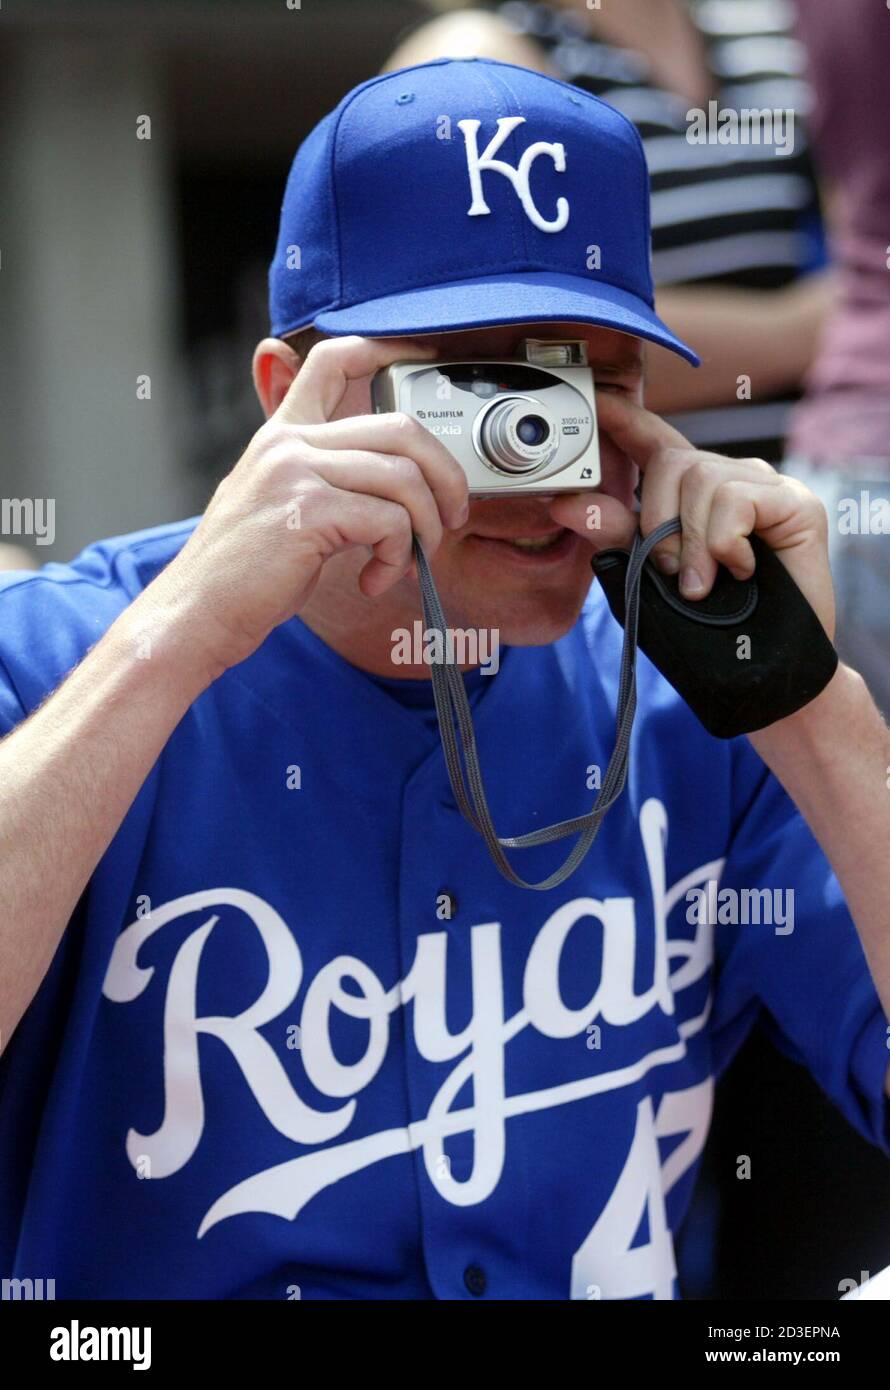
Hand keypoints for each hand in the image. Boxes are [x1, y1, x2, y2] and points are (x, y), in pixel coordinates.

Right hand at [159, 335, 468, 674]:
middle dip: (444, 475)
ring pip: (404, 478)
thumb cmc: (244, 574)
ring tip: (410, 560)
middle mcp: (288, 443)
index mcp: (282, 434)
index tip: (423, 367)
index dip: (387, 353)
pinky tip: (373, 580)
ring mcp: (296, 472)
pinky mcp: (308, 512)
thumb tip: (392, 479)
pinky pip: (389, 522)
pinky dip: (396, 557)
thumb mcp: (279, 506)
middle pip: (400, 427)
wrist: (197, 614)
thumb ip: (323, 479)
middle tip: (450, 517)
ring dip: (426, 527)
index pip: (333, 359)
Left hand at [551, 390, 835, 640]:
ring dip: (692, 544)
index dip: (625, 419)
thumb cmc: (706, 633)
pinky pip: (735, 501)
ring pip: (703, 480)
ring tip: (707, 584)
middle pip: (672, 463)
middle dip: (657, 521)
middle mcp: (727, 482)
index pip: (654, 443)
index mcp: (689, 497)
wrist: (757, 674)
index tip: (595, 399)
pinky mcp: (796, 502)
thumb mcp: (648, 581)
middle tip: (672, 573)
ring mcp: (764, 489)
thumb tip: (568, 503)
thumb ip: (616, 537)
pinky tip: (741, 571)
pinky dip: (724, 545)